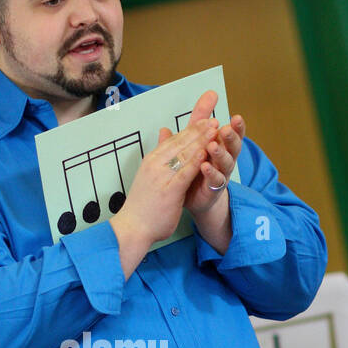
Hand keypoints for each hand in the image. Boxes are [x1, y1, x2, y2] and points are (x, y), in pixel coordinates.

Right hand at [111, 117, 217, 246]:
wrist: (131, 228)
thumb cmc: (142, 206)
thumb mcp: (149, 176)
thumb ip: (159, 156)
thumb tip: (163, 134)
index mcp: (152, 161)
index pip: (174, 140)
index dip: (191, 129)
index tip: (205, 120)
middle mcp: (155, 165)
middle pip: (180, 143)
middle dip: (199, 130)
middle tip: (215, 119)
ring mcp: (161, 177)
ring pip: (184, 154)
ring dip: (201, 141)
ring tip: (215, 130)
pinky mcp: (169, 191)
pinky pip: (184, 173)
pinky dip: (195, 162)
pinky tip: (206, 153)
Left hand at [181, 88, 245, 216]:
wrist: (191, 196)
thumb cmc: (196, 164)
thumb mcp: (196, 138)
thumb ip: (201, 118)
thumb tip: (209, 93)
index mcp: (222, 146)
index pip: (233, 134)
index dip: (237, 127)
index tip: (237, 117)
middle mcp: (225, 159)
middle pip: (233, 147)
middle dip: (231, 137)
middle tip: (226, 128)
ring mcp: (221, 174)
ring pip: (225, 163)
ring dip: (219, 153)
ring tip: (212, 145)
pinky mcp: (213, 188)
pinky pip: (214, 180)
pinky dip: (210, 172)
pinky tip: (204, 165)